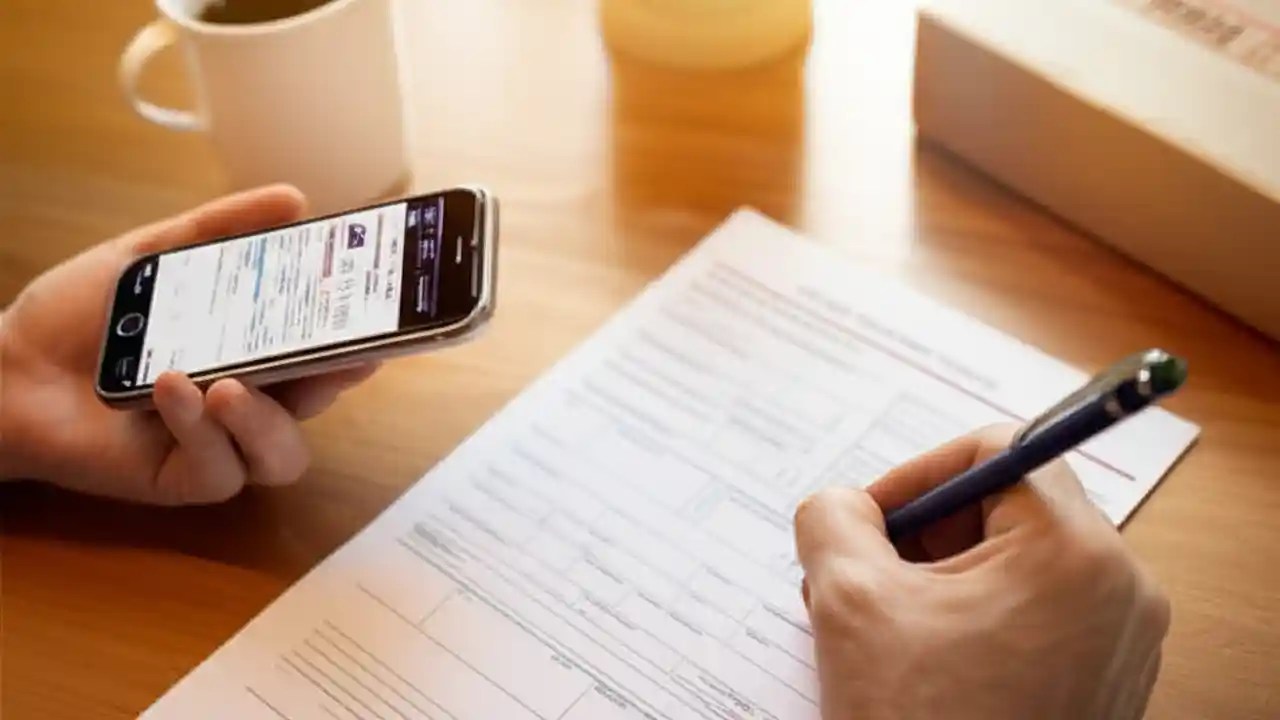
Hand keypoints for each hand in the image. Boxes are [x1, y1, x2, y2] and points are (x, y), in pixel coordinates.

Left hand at [0, 185, 377, 503]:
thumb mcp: (153, 256)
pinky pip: (218, 470)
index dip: (362, 334)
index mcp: (254, 350)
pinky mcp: (181, 481)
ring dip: (268, 421)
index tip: (388, 305)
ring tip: (232, 383)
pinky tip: (172, 388)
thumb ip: (219, 228)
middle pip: (320, 402)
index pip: (325, 346)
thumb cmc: (82, 318)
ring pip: (282, 456)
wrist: (5, 368)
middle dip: (339, 377)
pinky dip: (200, 428)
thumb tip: (294, 197)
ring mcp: (218, 446)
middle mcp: (248, 402)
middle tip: (347, 351)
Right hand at [794, 425, 1169, 719]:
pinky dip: (976, 616)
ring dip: (941, 576)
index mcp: (1075, 553)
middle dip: (922, 533)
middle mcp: (1122, 588)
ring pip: (1019, 560)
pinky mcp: (1107, 678)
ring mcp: (1122, 639)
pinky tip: (923, 655)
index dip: (918, 472)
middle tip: (865, 576)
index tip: (869, 519)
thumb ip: (832, 518)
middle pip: (1008, 505)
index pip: (996, 448)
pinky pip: (1038, 612)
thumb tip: (841, 505)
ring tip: (886, 625)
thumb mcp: (848, 602)